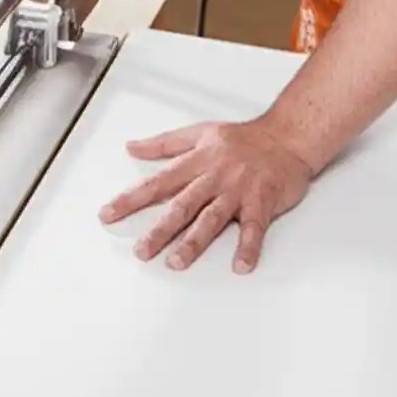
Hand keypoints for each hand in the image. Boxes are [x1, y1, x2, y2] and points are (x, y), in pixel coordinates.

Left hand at [98, 118, 313, 272]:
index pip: (158, 182)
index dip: (132, 199)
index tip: (109, 215)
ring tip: (177, 261)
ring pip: (213, 218)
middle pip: (183, 205)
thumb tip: (132, 147)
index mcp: (198, 161)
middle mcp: (215, 177)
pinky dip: (248, 247)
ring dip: (194, 241)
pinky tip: (240, 265)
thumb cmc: (245, 138)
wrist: (288, 136)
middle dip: (160, 229)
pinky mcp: (262, 202)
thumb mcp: (200, 132)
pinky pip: (254, 227)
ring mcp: (238, 191)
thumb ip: (164, 144)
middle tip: (142, 251)